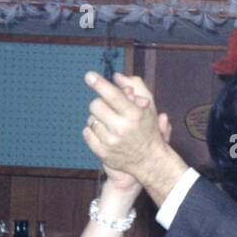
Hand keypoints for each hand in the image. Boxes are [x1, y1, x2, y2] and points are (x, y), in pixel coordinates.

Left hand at [83, 71, 185, 203]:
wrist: (149, 161)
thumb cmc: (148, 129)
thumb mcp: (149, 107)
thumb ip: (135, 87)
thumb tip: (116, 76)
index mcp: (135, 114)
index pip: (113, 95)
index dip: (99, 84)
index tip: (89, 76)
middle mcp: (122, 128)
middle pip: (96, 105)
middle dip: (101, 103)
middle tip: (110, 109)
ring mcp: (111, 142)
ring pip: (91, 119)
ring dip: (98, 119)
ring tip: (110, 124)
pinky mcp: (102, 153)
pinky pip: (86, 133)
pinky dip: (93, 131)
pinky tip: (104, 133)